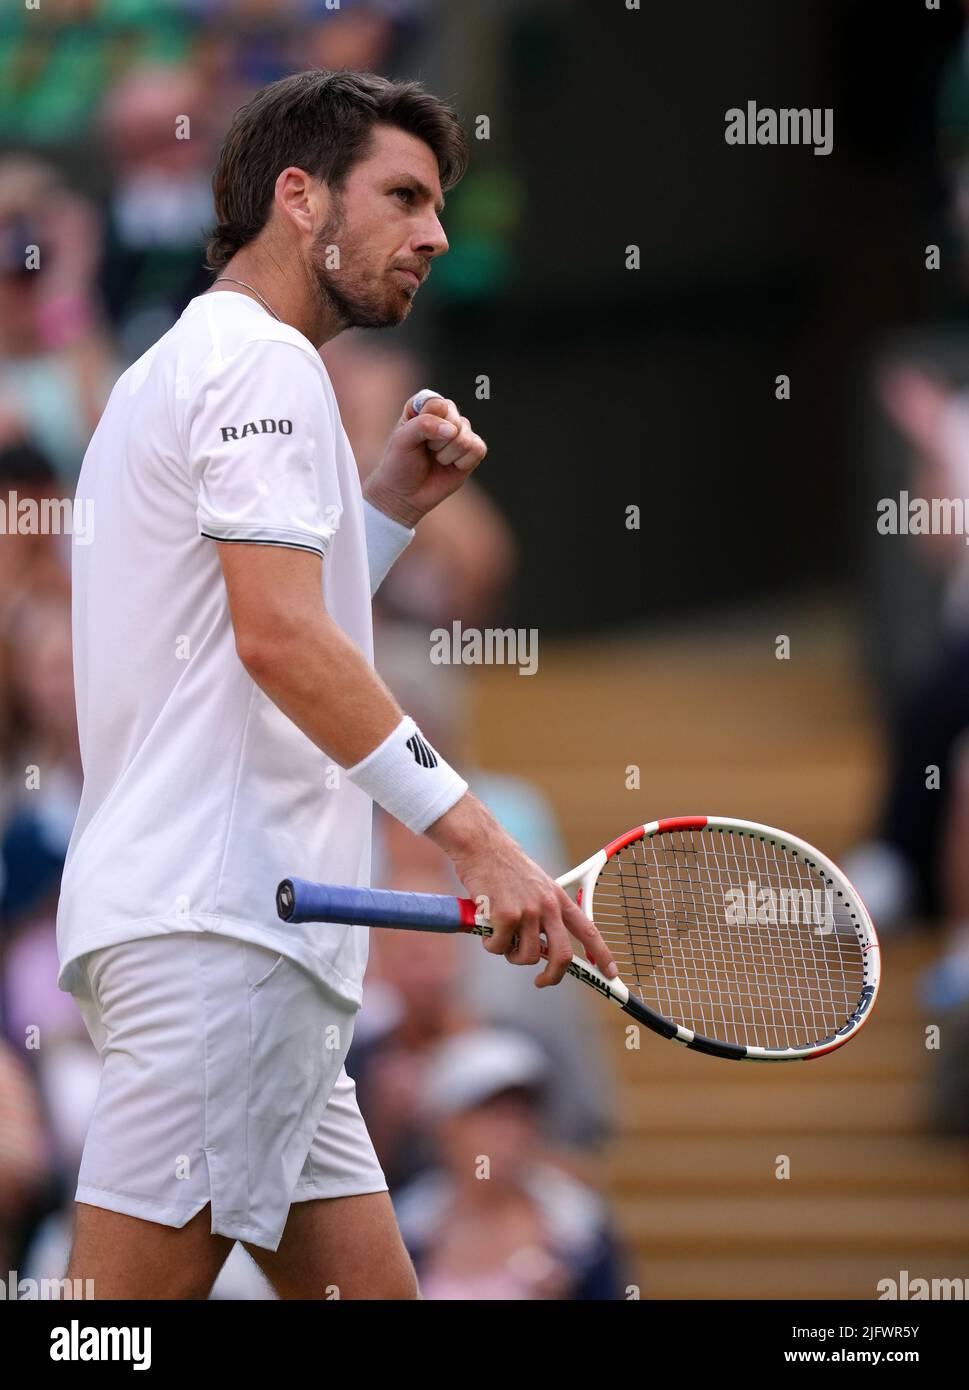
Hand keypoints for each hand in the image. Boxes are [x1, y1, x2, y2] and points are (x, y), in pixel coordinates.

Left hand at [363, 390, 486, 528]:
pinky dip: (462, 463)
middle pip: (454, 421)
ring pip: (465, 437)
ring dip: (447, 455)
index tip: (415, 436)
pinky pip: (478, 449)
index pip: (438, 404)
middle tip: (426, 450)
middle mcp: (446, 415)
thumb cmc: (400, 463)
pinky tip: (450, 466)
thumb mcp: (402, 440)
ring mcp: (461, 432)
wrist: (405, 494)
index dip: (428, 423)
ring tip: (436, 460)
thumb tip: (453, 430)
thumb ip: (424, 425)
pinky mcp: (473, 450)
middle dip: (437, 442)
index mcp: (426, 405)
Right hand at [425, 794, 617, 988]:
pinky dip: (490, 944)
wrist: (482, 846)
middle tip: (541, 981)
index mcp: (558, 899)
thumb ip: (544, 914)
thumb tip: (543, 950)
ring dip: (510, 954)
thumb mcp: (536, 886)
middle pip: (562, 956)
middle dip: (553, 976)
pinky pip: (498, 948)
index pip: (588, 930)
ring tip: (500, 935)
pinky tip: (485, 926)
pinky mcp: (505, 915)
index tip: (611, 974)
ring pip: (525, 957)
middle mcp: (548, 906)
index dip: (602, 955)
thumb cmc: (504, 868)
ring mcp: (528, 911)